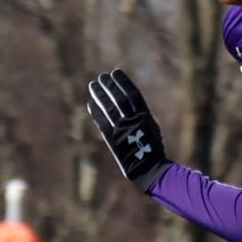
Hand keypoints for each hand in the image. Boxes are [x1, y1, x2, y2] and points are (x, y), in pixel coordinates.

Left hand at [85, 69, 168, 191]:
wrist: (149, 169)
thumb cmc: (152, 151)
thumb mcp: (151, 130)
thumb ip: (141, 117)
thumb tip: (132, 105)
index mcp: (146, 117)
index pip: (134, 94)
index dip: (124, 82)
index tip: (116, 72)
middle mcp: (134, 121)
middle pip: (120, 98)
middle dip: (110, 86)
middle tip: (101, 76)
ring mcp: (123, 130)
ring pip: (110, 108)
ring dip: (101, 95)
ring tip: (93, 84)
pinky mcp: (114, 139)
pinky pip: (103, 122)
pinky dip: (96, 111)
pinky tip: (90, 103)